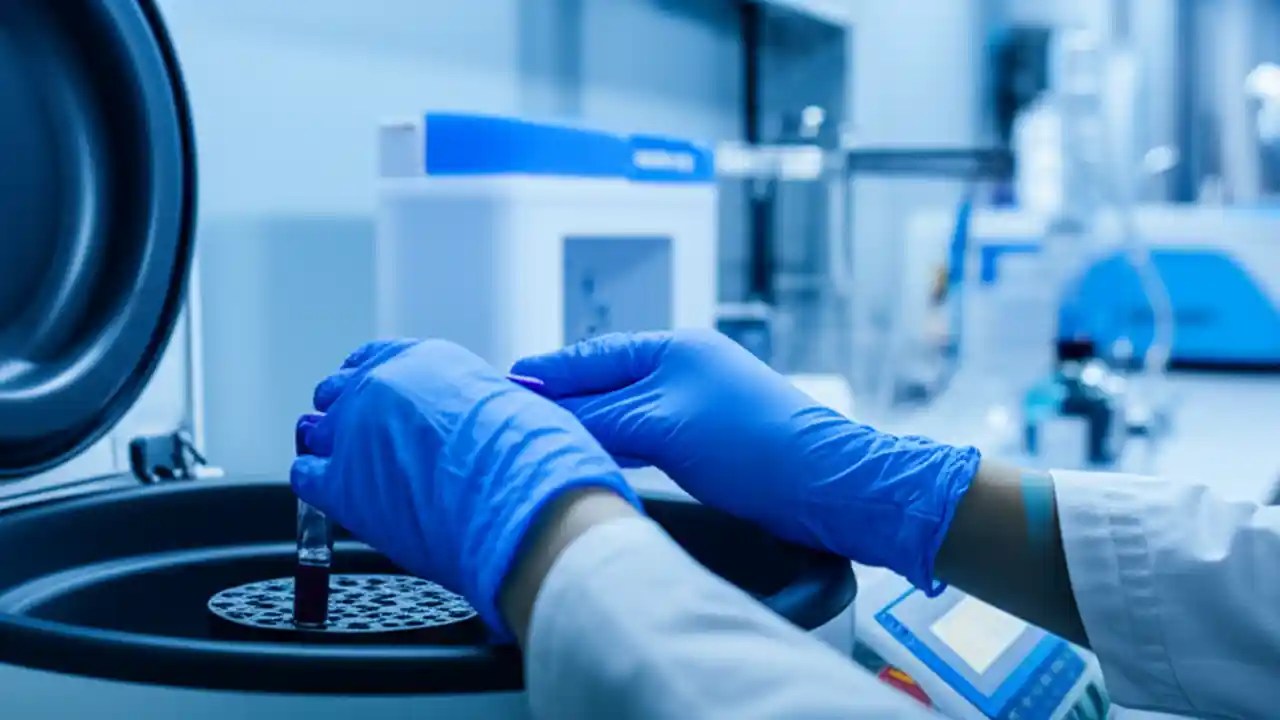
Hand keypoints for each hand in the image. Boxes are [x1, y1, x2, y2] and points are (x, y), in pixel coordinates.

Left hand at [292, 339, 641, 639]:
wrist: (516, 501)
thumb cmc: (528, 457)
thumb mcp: (513, 403)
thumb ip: (478, 404)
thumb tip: (482, 420)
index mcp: (426, 361)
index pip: (380, 358)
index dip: (376, 379)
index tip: (378, 391)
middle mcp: (382, 386)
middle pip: (342, 390)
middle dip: (350, 410)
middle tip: (368, 435)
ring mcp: (354, 434)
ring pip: (319, 430)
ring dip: (330, 444)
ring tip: (346, 462)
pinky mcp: (341, 484)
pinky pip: (306, 475)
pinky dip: (316, 480)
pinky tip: (330, 489)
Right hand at [512, 330, 980, 591]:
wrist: (826, 485)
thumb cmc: (755, 445)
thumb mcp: (663, 425)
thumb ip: (603, 416)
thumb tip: (551, 414)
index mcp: (676, 349)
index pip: (595, 355)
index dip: (550, 371)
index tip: (508, 380)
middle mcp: (686, 368)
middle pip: (607, 378)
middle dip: (563, 394)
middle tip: (515, 410)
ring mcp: (699, 403)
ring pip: (626, 406)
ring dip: (588, 418)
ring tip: (545, 431)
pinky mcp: (709, 438)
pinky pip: (646, 431)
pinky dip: (617, 439)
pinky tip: (598, 450)